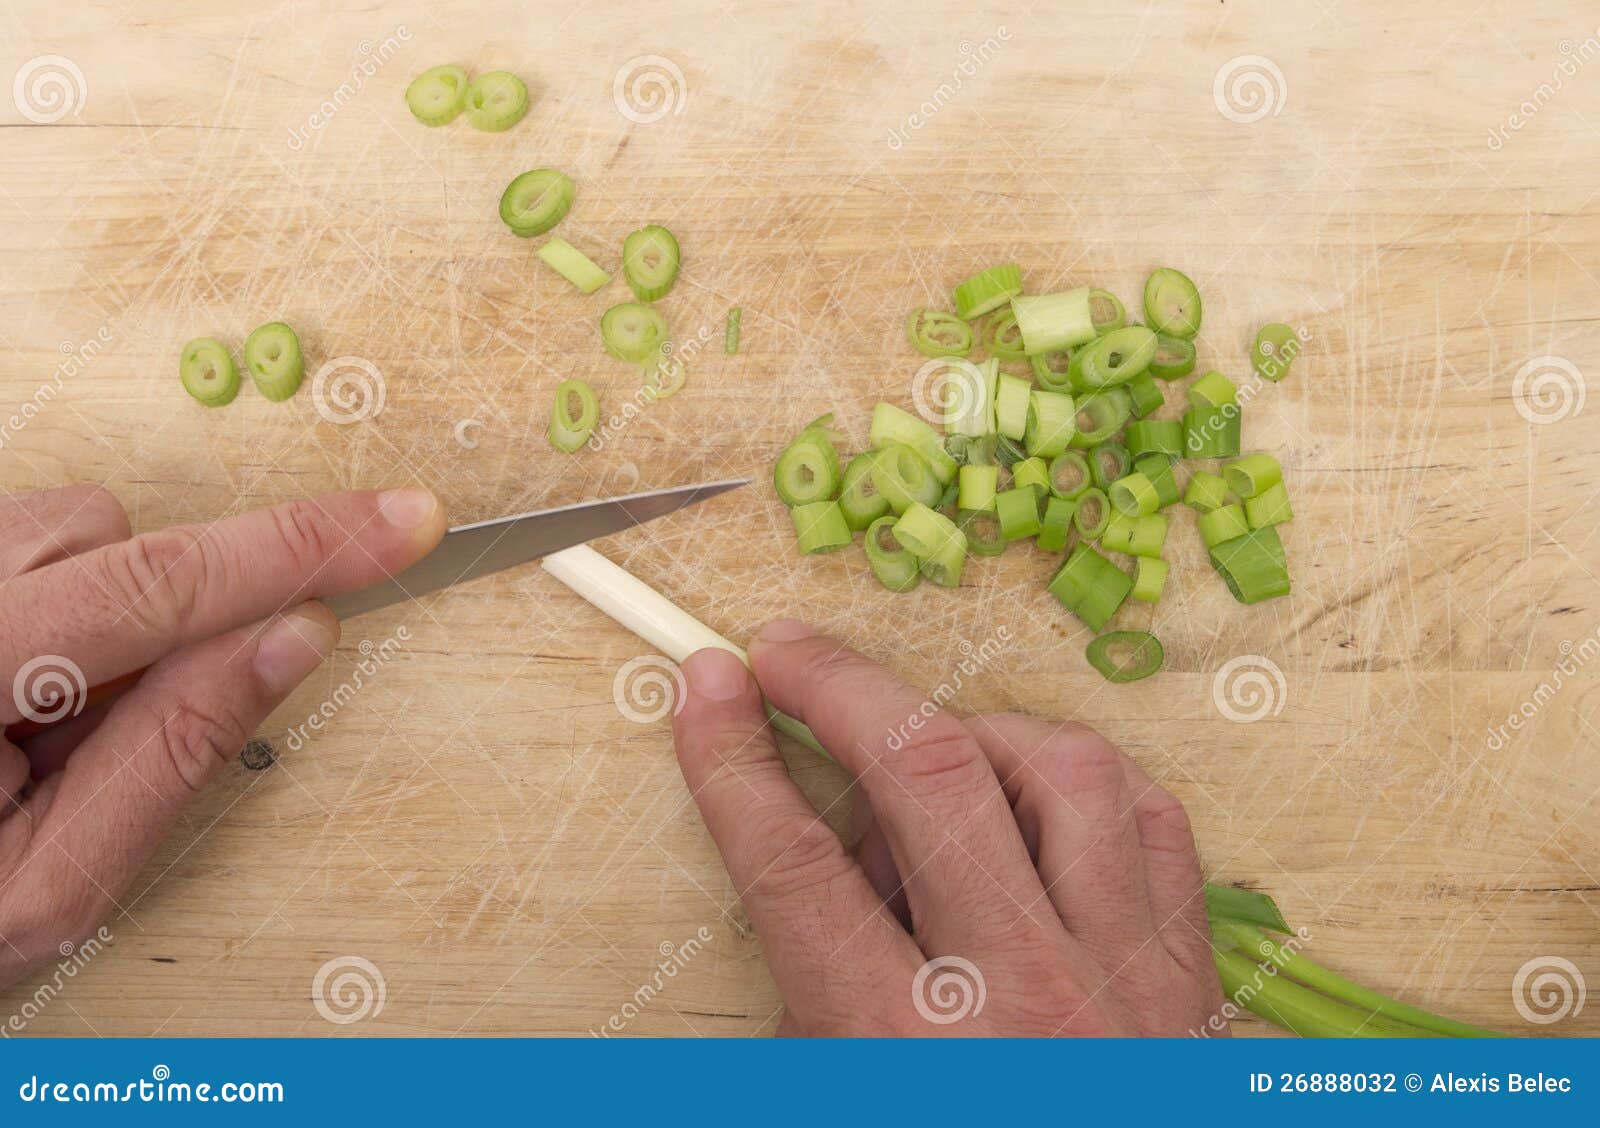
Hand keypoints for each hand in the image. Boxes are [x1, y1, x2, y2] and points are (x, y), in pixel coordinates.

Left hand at [0, 484, 446, 986]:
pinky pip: (21, 545)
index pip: (153, 588)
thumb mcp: (52, 883)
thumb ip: (175, 750)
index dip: (293, 550)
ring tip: (41, 717)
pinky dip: (50, 605)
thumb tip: (290, 638)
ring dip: (95, 610)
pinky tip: (12, 692)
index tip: (395, 522)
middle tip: (101, 727)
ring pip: (63, 525)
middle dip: (154, 612)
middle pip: (102, 531)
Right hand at [671, 620, 1226, 1035]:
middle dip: (842, 688)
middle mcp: (1022, 999)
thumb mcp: (835, 1100)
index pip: (796, 865)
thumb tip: (818, 867)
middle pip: (927, 777)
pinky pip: (1151, 824)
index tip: (708, 690)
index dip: (735, 761)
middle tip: (790, 653)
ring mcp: (1124, 979)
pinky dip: (1085, 784)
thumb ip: (814, 1000)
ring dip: (978, 732)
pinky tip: (1037, 793)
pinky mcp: (1191, 977)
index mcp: (905, 1052)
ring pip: (1063, 773)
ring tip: (926, 744)